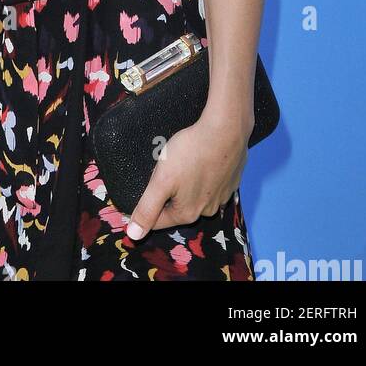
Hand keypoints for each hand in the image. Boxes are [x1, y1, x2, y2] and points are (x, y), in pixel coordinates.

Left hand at [124, 109, 249, 238]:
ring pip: (195, 194)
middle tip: (161, 172)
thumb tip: (134, 235)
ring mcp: (222, 195)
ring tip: (180, 165)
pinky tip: (199, 162)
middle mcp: (207, 210)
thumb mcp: (161, 180)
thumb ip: (147, 208)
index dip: (144, 208)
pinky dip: (202, 176)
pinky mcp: (231, 180)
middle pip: (177, 207)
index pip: (158, 220)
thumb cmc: (190, 153)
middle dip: (166, 194)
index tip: (139, 192)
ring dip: (185, 185)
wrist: (226, 130)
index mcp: (187, 213)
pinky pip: (210, 183)